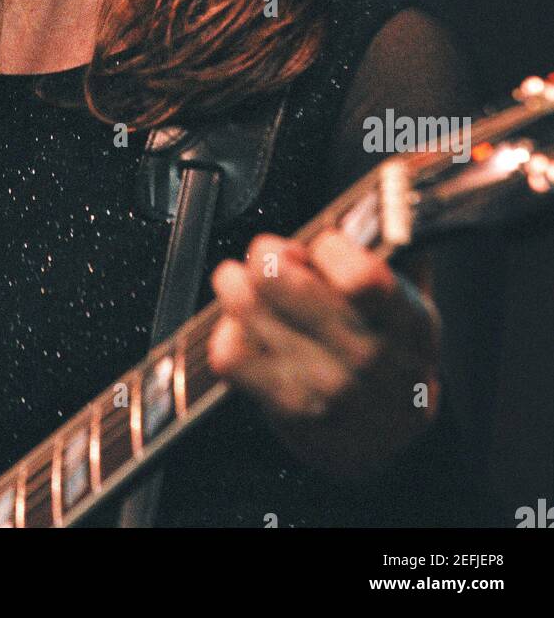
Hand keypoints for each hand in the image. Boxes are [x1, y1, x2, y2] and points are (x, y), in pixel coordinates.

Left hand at [208, 231, 440, 481]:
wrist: (389, 442)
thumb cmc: (394, 353)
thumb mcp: (409, 302)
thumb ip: (392, 249)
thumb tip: (379, 193)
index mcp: (406, 320)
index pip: (360, 275)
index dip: (327, 247)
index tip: (321, 245)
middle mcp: (368, 357)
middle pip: (285, 282)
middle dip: (267, 254)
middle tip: (267, 253)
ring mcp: (326, 388)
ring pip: (249, 309)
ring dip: (236, 285)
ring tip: (240, 280)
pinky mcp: (286, 410)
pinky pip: (231, 353)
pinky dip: (226, 331)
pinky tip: (243, 327)